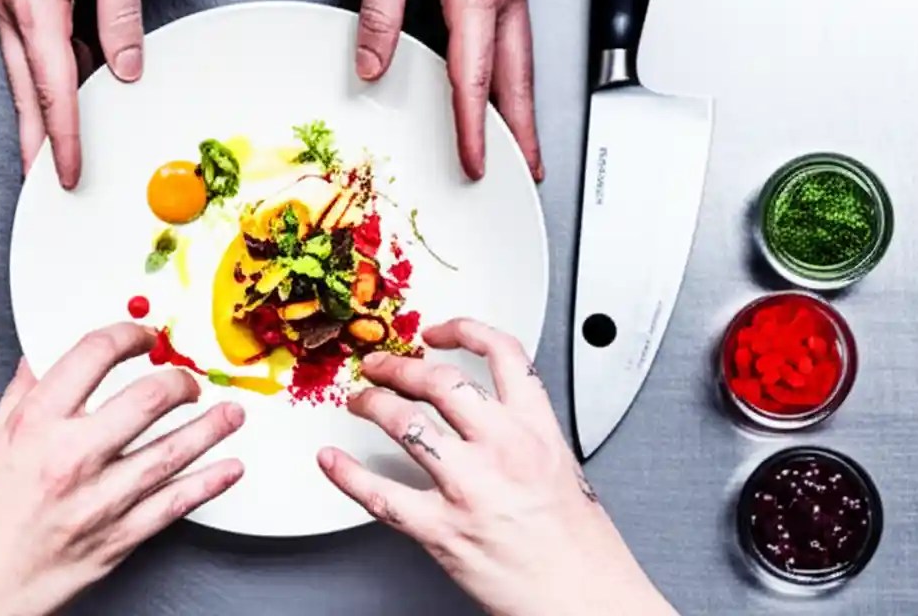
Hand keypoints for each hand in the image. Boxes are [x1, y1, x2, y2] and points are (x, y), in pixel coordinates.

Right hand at [0, 0, 144, 187]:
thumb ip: (120, 14)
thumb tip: (124, 67)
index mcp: (32, 0)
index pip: (51, 89)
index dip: (62, 138)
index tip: (68, 172)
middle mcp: (9, 0)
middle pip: (25, 88)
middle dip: (35, 138)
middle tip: (45, 179)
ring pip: (24, 64)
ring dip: (42, 104)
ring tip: (58, 143)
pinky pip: (29, 37)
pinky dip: (47, 66)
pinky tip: (68, 80)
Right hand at [0, 324, 244, 615]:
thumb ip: (19, 399)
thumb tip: (37, 361)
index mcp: (35, 427)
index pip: (93, 357)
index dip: (127, 336)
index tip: (142, 337)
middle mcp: (71, 458)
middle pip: (147, 399)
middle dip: (179, 381)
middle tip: (189, 380)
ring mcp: (100, 500)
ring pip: (171, 451)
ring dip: (211, 428)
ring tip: (231, 413)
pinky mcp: (119, 537)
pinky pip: (175, 504)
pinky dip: (208, 483)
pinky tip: (228, 468)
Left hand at [318, 319, 674, 615]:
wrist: (586, 602)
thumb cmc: (579, 547)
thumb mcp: (563, 468)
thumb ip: (525, 433)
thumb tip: (487, 414)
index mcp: (538, 430)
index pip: (502, 353)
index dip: (463, 330)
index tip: (436, 332)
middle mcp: (502, 450)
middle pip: (439, 381)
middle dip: (399, 366)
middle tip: (379, 365)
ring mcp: (468, 488)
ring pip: (404, 422)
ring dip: (372, 404)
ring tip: (359, 401)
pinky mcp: (441, 530)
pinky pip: (380, 495)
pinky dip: (346, 474)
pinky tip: (331, 461)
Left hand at [358, 0, 542, 180]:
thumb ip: (381, 5)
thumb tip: (373, 63)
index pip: (473, 78)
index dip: (474, 128)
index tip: (474, 164)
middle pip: (517, 77)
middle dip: (523, 130)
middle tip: (528, 168)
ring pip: (522, 55)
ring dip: (523, 102)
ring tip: (520, 137)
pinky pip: (516, 32)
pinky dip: (515, 68)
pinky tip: (503, 77)